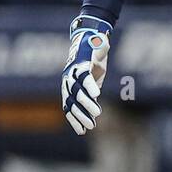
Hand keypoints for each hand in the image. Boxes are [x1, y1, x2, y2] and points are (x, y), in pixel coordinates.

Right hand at [61, 16, 111, 135]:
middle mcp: (70, 77)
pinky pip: (69, 109)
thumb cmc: (93, 46)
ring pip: (71, 104)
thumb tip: (103, 41)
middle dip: (86, 104)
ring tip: (90, 126)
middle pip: (76, 93)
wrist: (82, 49)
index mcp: (78, 65)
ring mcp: (68, 87)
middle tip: (98, 113)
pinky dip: (74, 120)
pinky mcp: (70, 95)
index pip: (83, 76)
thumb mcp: (99, 43)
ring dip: (80, 116)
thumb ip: (100, 45)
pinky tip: (81, 131)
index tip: (97, 93)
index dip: (89, 84)